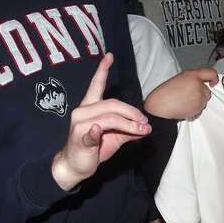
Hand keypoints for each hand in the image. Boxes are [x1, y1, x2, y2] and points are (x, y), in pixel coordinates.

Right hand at [51, 53, 150, 190]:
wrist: (76, 167)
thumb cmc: (93, 149)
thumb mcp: (115, 136)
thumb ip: (129, 130)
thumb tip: (147, 127)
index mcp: (90, 107)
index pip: (96, 85)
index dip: (102, 70)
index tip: (109, 55)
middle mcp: (83, 111)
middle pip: (112, 104)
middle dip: (132, 112)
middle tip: (145, 122)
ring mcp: (80, 124)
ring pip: (109, 117)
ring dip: (129, 124)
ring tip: (141, 130)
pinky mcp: (80, 139)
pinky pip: (91, 133)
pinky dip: (96, 131)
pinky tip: (98, 131)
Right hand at [146, 68, 217, 120]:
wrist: (159, 107)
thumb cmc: (164, 94)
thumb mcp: (178, 79)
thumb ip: (191, 79)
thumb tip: (200, 84)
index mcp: (191, 75)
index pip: (211, 73)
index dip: (214, 78)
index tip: (213, 82)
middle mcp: (197, 85)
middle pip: (207, 91)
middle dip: (200, 94)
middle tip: (187, 96)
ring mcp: (199, 96)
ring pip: (204, 101)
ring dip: (198, 102)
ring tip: (184, 102)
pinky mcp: (198, 107)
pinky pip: (201, 109)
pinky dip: (195, 110)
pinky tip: (184, 107)